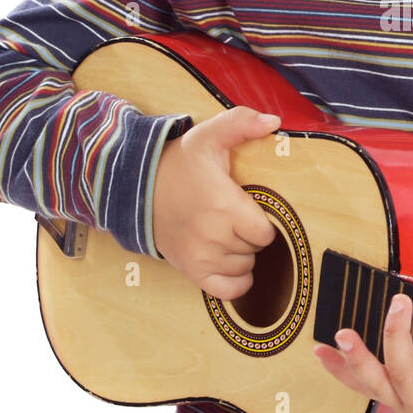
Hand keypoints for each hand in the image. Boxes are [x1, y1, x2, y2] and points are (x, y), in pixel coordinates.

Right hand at [152, 106, 279, 299]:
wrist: (138, 188)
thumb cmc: (179, 164)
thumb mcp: (208, 136)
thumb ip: (241, 123)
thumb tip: (273, 121)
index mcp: (223, 206)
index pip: (266, 232)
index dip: (263, 221)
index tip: (250, 208)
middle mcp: (213, 236)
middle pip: (256, 249)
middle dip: (251, 234)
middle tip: (235, 217)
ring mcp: (200, 258)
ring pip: (244, 267)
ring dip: (242, 254)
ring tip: (226, 233)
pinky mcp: (191, 272)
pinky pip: (229, 290)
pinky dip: (236, 281)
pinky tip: (230, 261)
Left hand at [312, 293, 412, 412]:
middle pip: (400, 372)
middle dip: (396, 335)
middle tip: (400, 303)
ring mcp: (401, 408)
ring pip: (373, 383)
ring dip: (356, 356)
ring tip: (342, 334)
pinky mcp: (388, 401)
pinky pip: (361, 388)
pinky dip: (340, 370)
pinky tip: (321, 352)